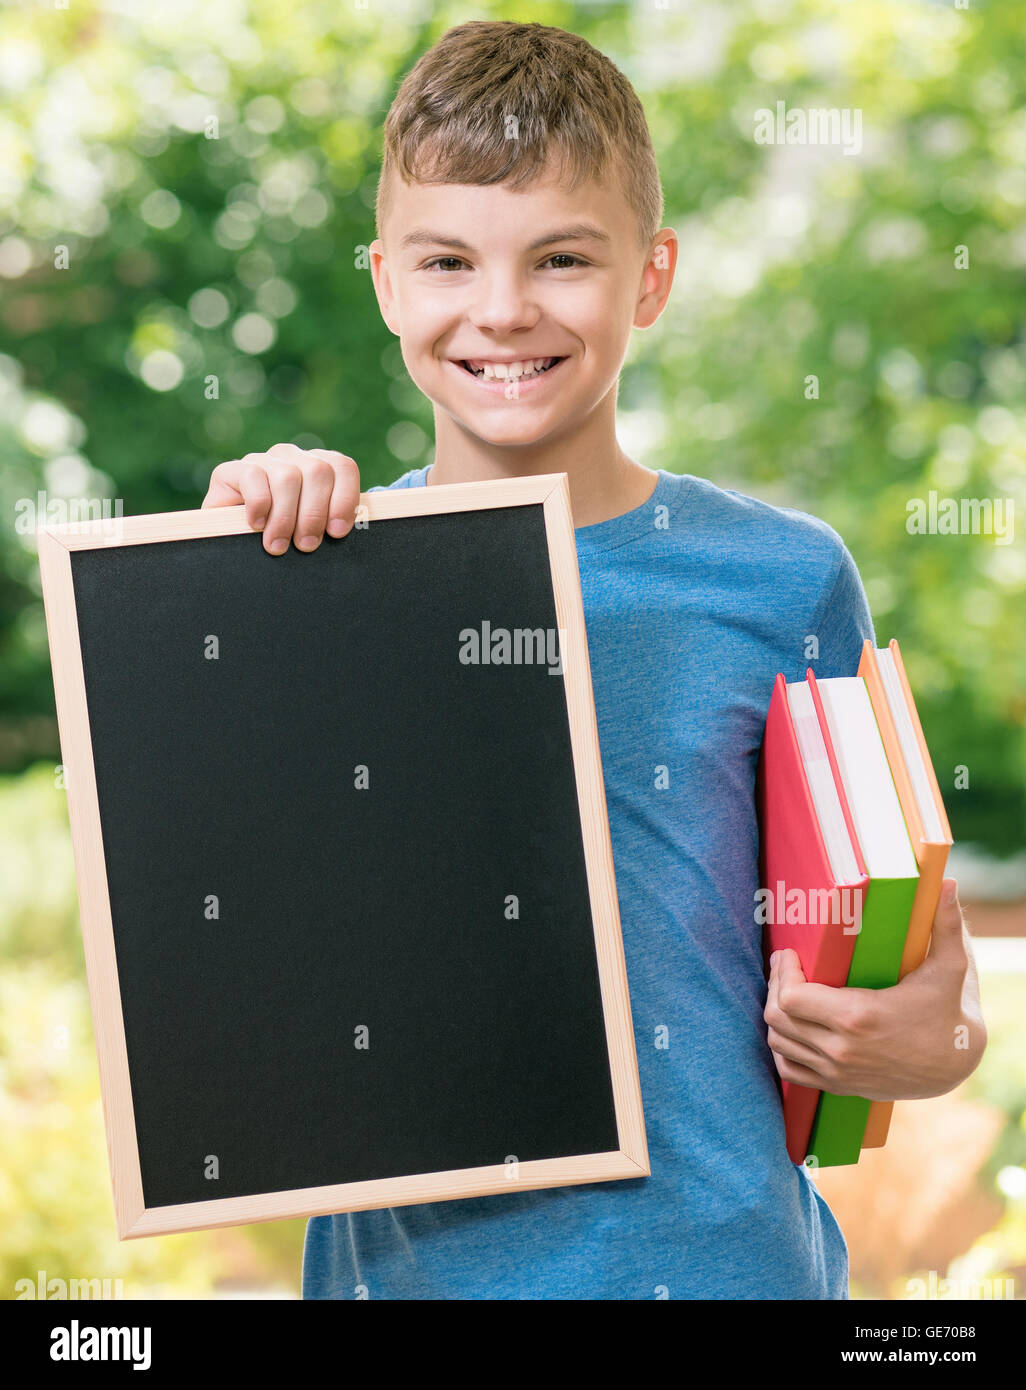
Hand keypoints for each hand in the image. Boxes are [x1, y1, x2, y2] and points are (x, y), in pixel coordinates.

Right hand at [202, 443, 360, 554]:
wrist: (230, 541)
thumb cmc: (280, 540)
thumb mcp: (310, 532)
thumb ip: (330, 524)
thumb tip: (344, 530)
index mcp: (318, 466)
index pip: (343, 467)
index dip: (344, 499)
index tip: (337, 532)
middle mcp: (291, 456)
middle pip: (318, 472)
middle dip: (314, 514)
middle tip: (306, 545)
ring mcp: (262, 460)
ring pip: (288, 477)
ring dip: (286, 517)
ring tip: (279, 545)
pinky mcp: (232, 470)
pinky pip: (254, 477)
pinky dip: (259, 506)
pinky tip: (257, 525)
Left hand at [763, 878, 986, 1100]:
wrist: (956, 1064)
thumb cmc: (948, 1009)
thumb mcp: (950, 967)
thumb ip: (946, 925)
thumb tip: (947, 883)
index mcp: (858, 1017)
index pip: (791, 998)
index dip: (783, 972)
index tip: (789, 954)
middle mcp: (842, 1049)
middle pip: (777, 1018)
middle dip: (776, 986)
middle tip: (786, 967)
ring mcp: (838, 1071)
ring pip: (778, 1043)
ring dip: (776, 1015)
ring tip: (789, 991)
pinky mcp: (838, 1086)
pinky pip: (789, 1071)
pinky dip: (783, 1048)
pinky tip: (793, 1026)